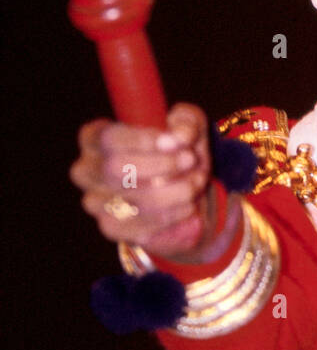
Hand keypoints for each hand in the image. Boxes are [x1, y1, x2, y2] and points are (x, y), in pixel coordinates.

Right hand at [71, 103, 214, 259]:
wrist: (183, 191)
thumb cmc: (177, 149)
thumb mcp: (187, 125)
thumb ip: (187, 122)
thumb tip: (181, 136)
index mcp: (95, 137)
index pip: (109, 138)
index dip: (143, 140)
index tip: (175, 142)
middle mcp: (86, 170)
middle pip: (117, 169)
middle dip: (162, 165)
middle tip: (190, 159)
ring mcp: (94, 202)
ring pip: (135, 200)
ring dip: (176, 191)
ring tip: (197, 181)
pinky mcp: (111, 228)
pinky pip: (143, 225)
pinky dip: (173, 215)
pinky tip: (189, 204)